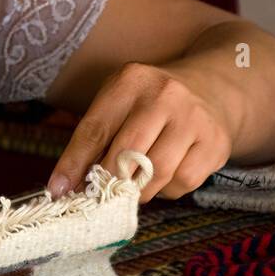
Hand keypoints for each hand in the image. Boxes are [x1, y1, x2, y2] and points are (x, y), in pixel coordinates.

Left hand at [48, 62, 233, 202]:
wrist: (210, 89)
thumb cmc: (149, 105)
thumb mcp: (118, 106)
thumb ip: (92, 142)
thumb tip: (64, 188)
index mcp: (130, 81)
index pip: (95, 129)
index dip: (73, 164)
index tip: (58, 191)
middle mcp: (165, 95)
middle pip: (128, 154)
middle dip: (109, 181)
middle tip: (102, 194)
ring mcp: (195, 118)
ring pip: (157, 173)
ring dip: (139, 190)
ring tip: (134, 184)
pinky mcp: (216, 143)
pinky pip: (184, 182)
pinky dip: (168, 189)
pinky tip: (165, 176)